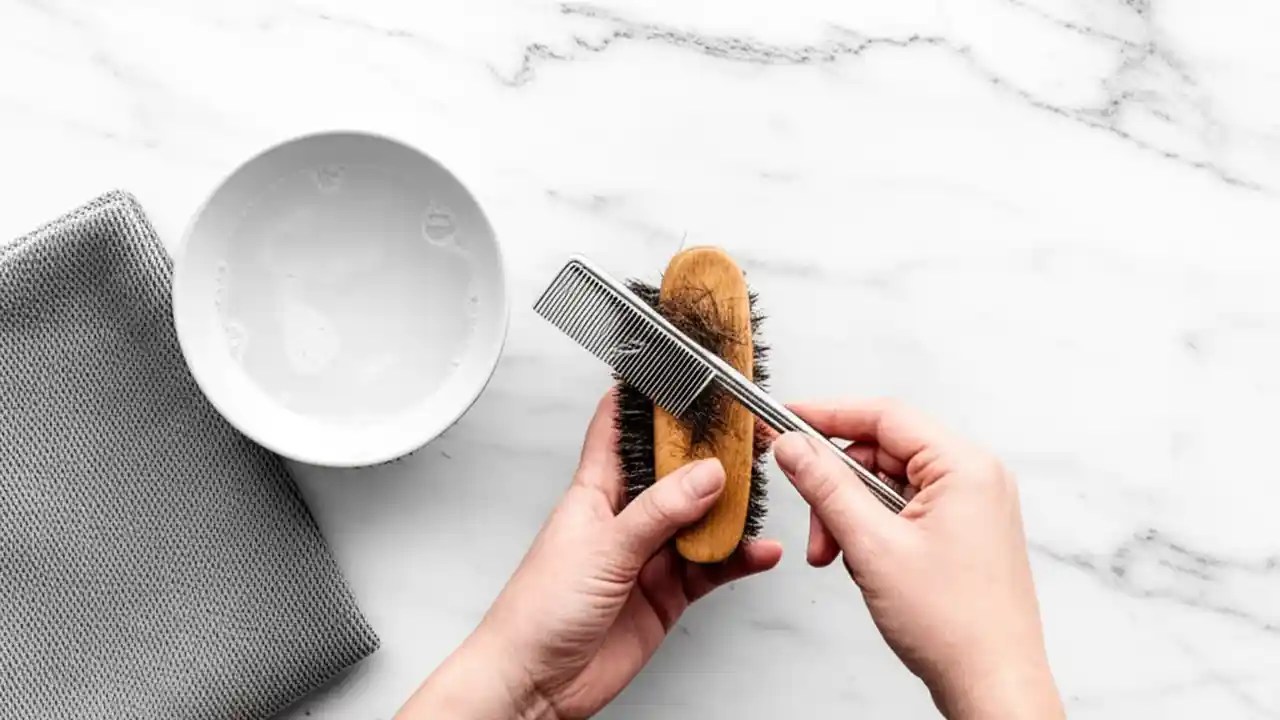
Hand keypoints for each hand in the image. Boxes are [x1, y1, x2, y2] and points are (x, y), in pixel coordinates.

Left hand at [397, 391, 782, 719]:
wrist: (536, 681)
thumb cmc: (537, 612)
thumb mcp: (603, 548)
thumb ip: (659, 511)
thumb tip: (706, 474)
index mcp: (595, 492)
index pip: (620, 428)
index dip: (646, 397)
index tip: (678, 369)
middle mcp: (625, 518)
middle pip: (676, 471)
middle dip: (711, 452)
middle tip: (748, 435)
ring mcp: (648, 555)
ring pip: (701, 518)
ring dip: (732, 508)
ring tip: (762, 490)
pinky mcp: (667, 593)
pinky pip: (712, 567)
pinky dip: (738, 558)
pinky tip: (758, 550)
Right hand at [772, 399, 1062, 719]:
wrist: (992, 685)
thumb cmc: (955, 626)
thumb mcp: (871, 546)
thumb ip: (826, 487)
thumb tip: (794, 447)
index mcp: (964, 467)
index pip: (884, 416)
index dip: (827, 415)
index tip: (786, 420)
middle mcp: (974, 478)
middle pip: (882, 452)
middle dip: (837, 488)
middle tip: (814, 524)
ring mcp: (971, 506)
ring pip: (887, 485)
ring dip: (850, 516)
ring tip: (837, 557)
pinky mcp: (963, 532)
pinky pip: (903, 510)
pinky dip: (872, 532)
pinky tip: (861, 563)